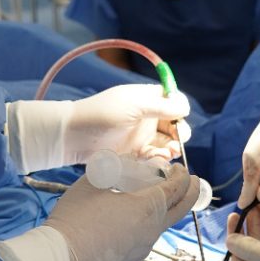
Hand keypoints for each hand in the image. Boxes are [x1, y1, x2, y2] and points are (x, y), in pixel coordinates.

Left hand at [7, 85, 190, 172]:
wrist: (74, 136)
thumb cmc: (102, 113)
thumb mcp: (134, 104)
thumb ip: (161, 106)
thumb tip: (184, 107)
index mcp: (147, 99)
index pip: (173, 102)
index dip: (179, 110)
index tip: (180, 117)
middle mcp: (147, 117)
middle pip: (174, 125)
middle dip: (180, 133)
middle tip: (178, 141)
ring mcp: (141, 136)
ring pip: (166, 143)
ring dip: (171, 149)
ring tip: (168, 153)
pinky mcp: (135, 154)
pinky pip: (154, 158)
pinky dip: (158, 160)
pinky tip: (156, 161)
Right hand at [44, 165, 200, 260]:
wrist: (62, 260)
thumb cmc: (75, 218)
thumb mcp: (93, 182)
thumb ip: (113, 167)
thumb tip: (126, 158)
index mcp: (147, 208)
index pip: (176, 189)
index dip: (182, 175)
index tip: (180, 167)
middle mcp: (152, 229)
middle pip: (182, 209)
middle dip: (191, 192)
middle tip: (193, 181)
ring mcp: (144, 246)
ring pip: (165, 223)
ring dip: (169, 207)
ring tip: (160, 196)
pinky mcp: (133, 257)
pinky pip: (150, 235)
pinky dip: (154, 220)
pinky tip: (138, 216)